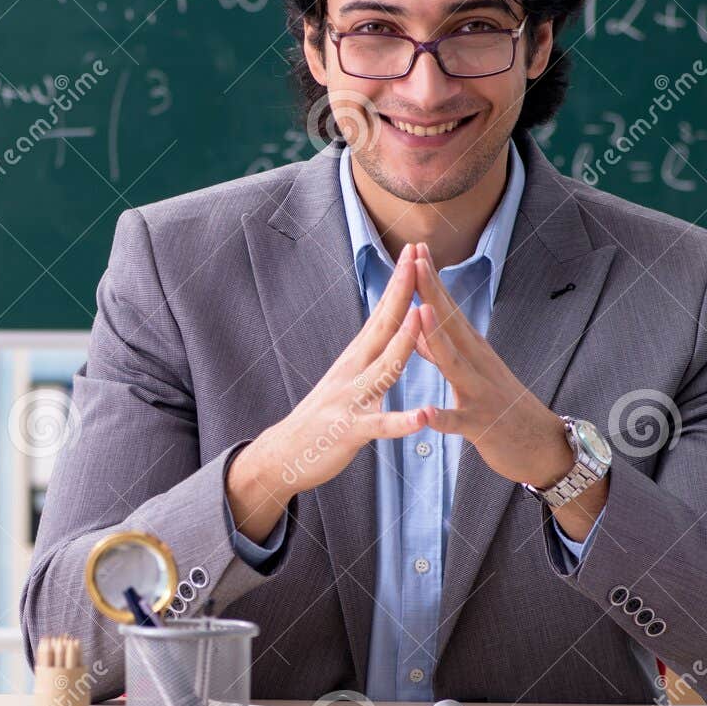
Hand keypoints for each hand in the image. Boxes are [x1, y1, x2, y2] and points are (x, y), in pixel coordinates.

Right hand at [227, 242, 430, 539]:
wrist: (283, 454)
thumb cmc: (322, 416)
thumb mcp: (347, 376)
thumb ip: (369, 352)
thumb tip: (388, 321)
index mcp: (355, 357)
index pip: (381, 313)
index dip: (398, 282)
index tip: (413, 251)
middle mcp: (352, 370)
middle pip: (382, 327)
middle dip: (401, 293)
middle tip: (416, 260)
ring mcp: (349, 399)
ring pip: (383, 368)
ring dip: (403, 342)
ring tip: (422, 317)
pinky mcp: (348, 430)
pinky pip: (380, 425)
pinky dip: (402, 421)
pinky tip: (423, 417)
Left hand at [408, 243, 575, 490]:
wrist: (543, 445)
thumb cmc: (501, 405)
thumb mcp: (472, 371)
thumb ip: (443, 351)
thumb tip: (418, 326)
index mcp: (473, 349)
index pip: (448, 308)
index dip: (430, 280)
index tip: (414, 249)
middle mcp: (477, 363)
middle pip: (451, 323)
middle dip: (431, 291)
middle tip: (414, 259)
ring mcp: (480, 392)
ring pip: (454, 363)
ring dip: (436, 338)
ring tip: (419, 312)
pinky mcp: (481, 425)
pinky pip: (458, 422)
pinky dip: (441, 417)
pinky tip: (425, 413)